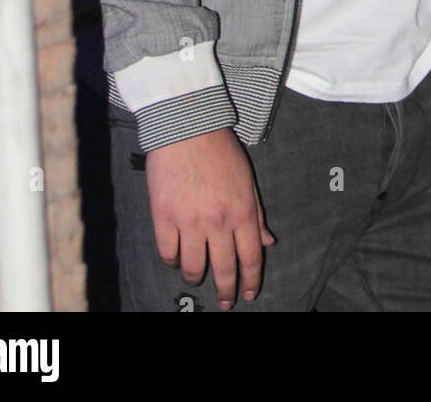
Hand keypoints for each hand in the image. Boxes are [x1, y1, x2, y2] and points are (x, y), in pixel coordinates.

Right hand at [146, 127, 275, 309]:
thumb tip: (267, 242)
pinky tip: (176, 259)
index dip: (250, 280)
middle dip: (226, 291)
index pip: (251, 257)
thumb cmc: (220, 150)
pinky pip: (167, 253)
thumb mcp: (247, 180)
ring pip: (193, 267)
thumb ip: (256, 213)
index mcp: (242, 211)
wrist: (187, 127)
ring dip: (196, 277)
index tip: (248, 293)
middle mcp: (217, 221)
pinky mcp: (163, 216)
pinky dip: (172, 261)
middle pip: (224, 269)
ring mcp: (189, 221)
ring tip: (196, 278)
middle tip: (225, 302)